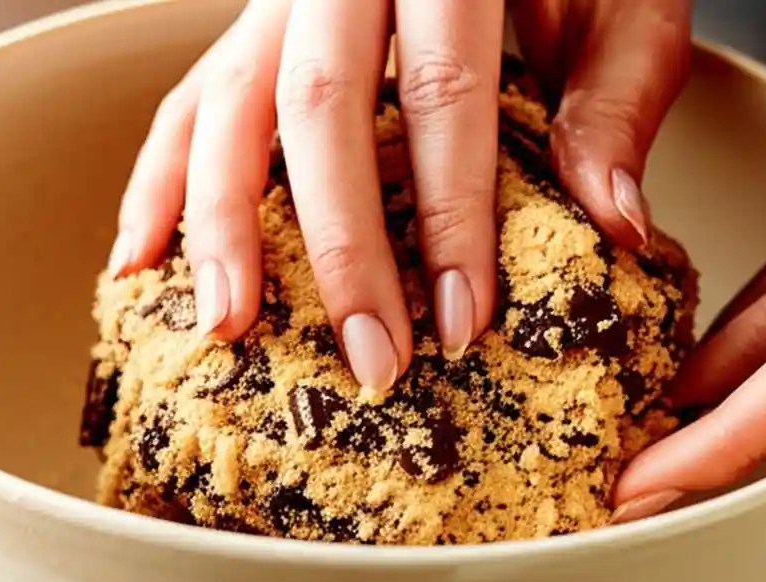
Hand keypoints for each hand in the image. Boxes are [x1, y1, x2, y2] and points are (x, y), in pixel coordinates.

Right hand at [108, 0, 691, 394]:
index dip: (450, 215)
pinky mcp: (252, 28)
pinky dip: (158, 181)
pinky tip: (139, 259)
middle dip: (340, 247)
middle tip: (368, 360)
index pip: (443, 92)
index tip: (460, 321)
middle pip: (317, 106)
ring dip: (218, 224)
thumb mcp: (625, 1)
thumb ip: (617, 98)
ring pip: (227, 102)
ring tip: (226, 326)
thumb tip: (616, 224)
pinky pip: (188, 99)